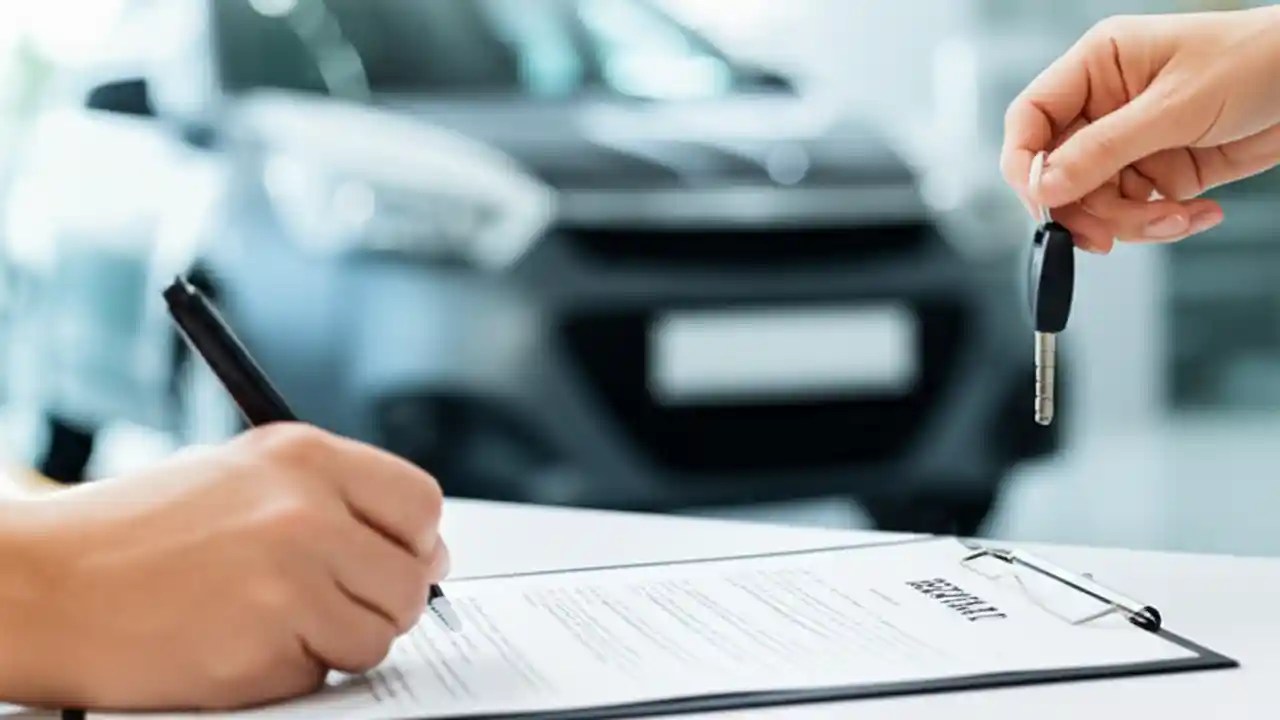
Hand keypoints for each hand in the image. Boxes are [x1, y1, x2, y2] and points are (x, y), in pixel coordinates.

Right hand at [0, 424, 447, 710]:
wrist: (44, 587)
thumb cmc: (133, 532)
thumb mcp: (240, 473)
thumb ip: (331, 497)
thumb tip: (420, 544)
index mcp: (303, 457)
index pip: (419, 503)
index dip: (417, 540)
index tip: (403, 557)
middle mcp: (305, 514)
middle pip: (410, 579)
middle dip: (384, 600)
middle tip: (336, 602)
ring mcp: (288, 585)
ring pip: (378, 634)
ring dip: (342, 640)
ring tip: (277, 619)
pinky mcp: (263, 652)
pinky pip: (323, 674)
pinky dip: (295, 671)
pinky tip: (242, 642)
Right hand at [1001, 6, 1279, 252]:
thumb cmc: (1257, 61)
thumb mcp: (1175, 106)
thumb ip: (1103, 149)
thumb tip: (1045, 186)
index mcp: (1097, 67)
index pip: (1030, 119)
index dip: (1025, 164)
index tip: (1042, 202)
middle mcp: (1105, 106)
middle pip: (1059, 173)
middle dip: (1085, 209)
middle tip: (1105, 236)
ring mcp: (1131, 142)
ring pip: (1097, 201)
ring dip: (1132, 223)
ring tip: (1174, 219)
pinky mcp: (1160, 172)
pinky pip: (1137, 211)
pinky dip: (1164, 223)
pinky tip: (1197, 213)